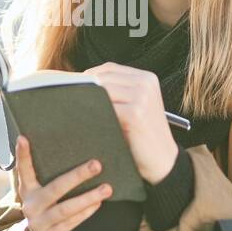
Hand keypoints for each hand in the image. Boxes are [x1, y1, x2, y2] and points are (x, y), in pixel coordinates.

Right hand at [15, 135, 111, 230]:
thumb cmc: (48, 208)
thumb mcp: (41, 193)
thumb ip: (46, 176)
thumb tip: (66, 147)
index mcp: (27, 190)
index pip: (23, 170)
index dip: (22, 154)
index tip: (23, 138)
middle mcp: (30, 205)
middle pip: (55, 188)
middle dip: (77, 176)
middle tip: (96, 164)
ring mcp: (38, 223)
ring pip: (65, 209)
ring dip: (88, 198)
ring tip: (107, 188)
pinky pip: (71, 223)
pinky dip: (85, 213)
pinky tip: (98, 204)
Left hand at [82, 62, 178, 183]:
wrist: (163, 161)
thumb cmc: (144, 136)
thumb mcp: (137, 106)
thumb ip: (117, 92)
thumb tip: (78, 83)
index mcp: (146, 78)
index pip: (109, 68)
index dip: (89, 77)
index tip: (73, 87)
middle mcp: (145, 84)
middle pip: (102, 78)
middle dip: (84, 89)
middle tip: (68, 100)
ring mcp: (141, 97)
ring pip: (101, 92)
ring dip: (86, 102)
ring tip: (76, 112)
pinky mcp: (134, 114)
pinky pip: (103, 109)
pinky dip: (92, 115)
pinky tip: (86, 123)